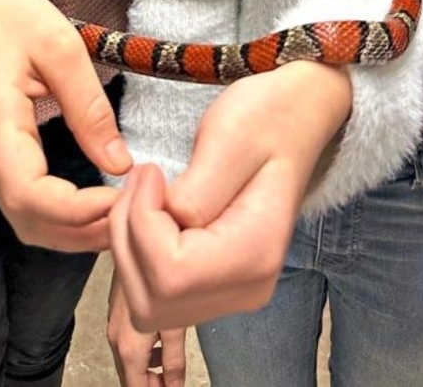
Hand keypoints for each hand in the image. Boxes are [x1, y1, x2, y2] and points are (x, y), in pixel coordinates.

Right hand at [0, 0, 131, 251]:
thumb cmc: (14, 16)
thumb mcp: (60, 47)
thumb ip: (88, 107)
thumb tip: (120, 164)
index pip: (26, 193)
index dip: (74, 211)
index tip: (121, 200)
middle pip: (26, 219)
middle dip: (79, 230)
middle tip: (133, 216)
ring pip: (25, 218)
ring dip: (72, 230)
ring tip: (122, 213)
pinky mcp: (1, 154)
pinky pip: (27, 200)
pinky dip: (63, 215)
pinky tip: (98, 202)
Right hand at [108, 270, 185, 386]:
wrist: (136, 249)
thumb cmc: (158, 281)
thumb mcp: (174, 326)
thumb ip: (174, 361)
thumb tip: (175, 386)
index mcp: (129, 349)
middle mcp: (116, 340)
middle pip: (130, 377)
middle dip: (150, 384)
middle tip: (171, 383)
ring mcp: (113, 326)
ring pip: (127, 360)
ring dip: (145, 369)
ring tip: (167, 367)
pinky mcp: (115, 313)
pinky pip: (125, 343)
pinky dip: (140, 352)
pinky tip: (157, 344)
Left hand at [110, 61, 351, 331]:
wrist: (294, 118)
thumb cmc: (265, 118)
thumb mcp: (228, 138)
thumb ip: (194, 191)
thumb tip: (161, 221)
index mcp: (256, 254)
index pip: (170, 274)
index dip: (141, 223)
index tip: (150, 172)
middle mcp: (247, 288)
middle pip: (154, 299)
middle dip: (128, 237)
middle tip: (141, 181)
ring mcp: (232, 293)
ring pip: (148, 304)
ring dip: (128, 247)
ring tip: (145, 195)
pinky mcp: (216, 285)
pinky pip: (157, 294)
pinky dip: (138, 257)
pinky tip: (151, 215)